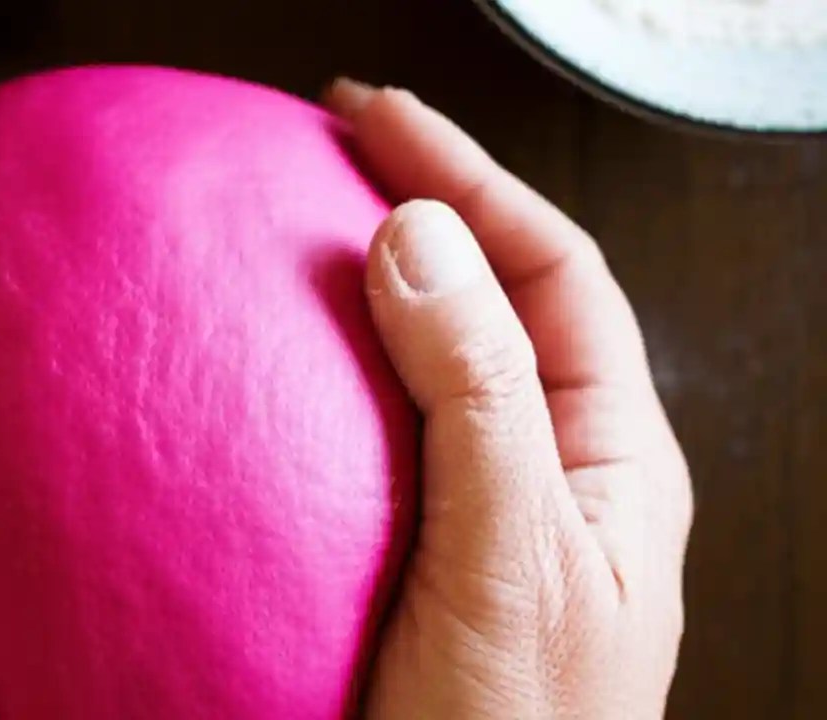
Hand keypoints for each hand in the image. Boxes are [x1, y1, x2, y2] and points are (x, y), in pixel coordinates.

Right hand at [326, 80, 692, 718]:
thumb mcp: (513, 563)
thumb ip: (477, 399)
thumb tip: (420, 238)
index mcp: (608, 459)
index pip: (549, 272)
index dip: (470, 179)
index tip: (377, 121)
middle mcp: (542, 467)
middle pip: (490, 297)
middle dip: (422, 205)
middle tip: (335, 140)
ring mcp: (469, 506)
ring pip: (424, 360)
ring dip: (366, 284)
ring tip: (305, 216)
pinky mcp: (397, 547)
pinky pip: (360, 433)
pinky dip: (316, 378)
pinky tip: (268, 358)